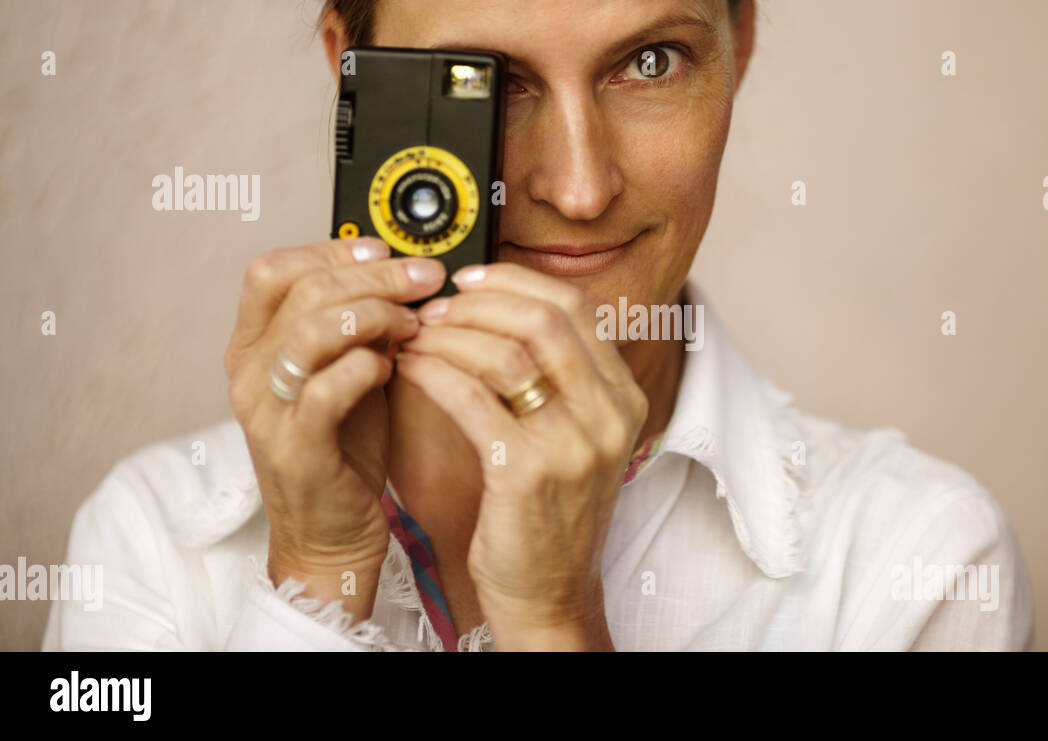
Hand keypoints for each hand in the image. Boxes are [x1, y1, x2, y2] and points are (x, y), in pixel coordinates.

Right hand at [223, 238, 444, 619]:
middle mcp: (248, 372)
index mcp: (255, 345)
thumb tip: (404, 277)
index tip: (387, 250)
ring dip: (373, 315)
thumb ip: (365, 327)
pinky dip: (364, 367)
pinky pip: (324, 390)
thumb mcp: (351, 372)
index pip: (273, 270)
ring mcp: (266, 411)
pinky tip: (391, 367)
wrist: (330, 532)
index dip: (331, 250)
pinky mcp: (294, 448)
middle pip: (301, 291)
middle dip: (373, 276)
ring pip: (309, 332)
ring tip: (413, 324)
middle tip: (424, 279)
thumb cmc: (344, 449)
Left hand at [395, 263, 647, 649]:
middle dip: (477, 303)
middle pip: (543, 318)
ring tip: (415, 338)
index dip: (515, 282)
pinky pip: (472, 398)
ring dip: (448, 336)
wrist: (549, 593)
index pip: (574, 307)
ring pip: (506, 352)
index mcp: (622, 397)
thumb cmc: (548, 514)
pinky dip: (433, 373)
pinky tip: (410, 370)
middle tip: (433, 308)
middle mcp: (609, 413)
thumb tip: (504, 311)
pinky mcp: (529, 471)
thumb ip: (559, 380)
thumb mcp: (575, 439)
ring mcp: (574, 443)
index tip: (469, 281)